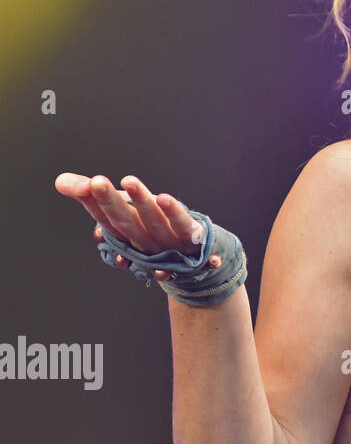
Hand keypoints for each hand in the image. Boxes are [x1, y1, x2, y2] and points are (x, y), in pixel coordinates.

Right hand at [54, 173, 220, 279]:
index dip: (93, 201)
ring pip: (152, 222)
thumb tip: (61, 181)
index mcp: (125, 235)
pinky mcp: (192, 237)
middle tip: (95, 181)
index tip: (84, 184)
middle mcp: (143, 241)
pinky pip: (182, 225)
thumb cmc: (152, 229)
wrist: (196, 262)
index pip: (104, 217)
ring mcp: (168, 243)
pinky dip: (174, 213)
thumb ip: (92, 193)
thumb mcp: (124, 206)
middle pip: (123, 221)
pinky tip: (165, 198)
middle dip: (109, 201)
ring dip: (141, 203)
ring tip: (128, 181)